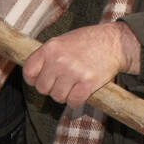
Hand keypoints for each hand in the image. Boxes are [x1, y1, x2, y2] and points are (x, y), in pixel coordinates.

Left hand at [21, 22, 141, 108]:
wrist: (115, 43)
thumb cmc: (88, 42)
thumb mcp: (63, 41)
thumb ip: (47, 56)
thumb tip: (33, 75)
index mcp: (50, 48)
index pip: (29, 72)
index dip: (34, 79)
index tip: (43, 79)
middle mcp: (59, 60)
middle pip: (43, 88)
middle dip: (51, 88)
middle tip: (63, 81)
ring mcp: (73, 72)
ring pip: (57, 97)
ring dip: (65, 95)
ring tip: (74, 84)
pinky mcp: (87, 83)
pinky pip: (73, 102)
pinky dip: (76, 100)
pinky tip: (82, 90)